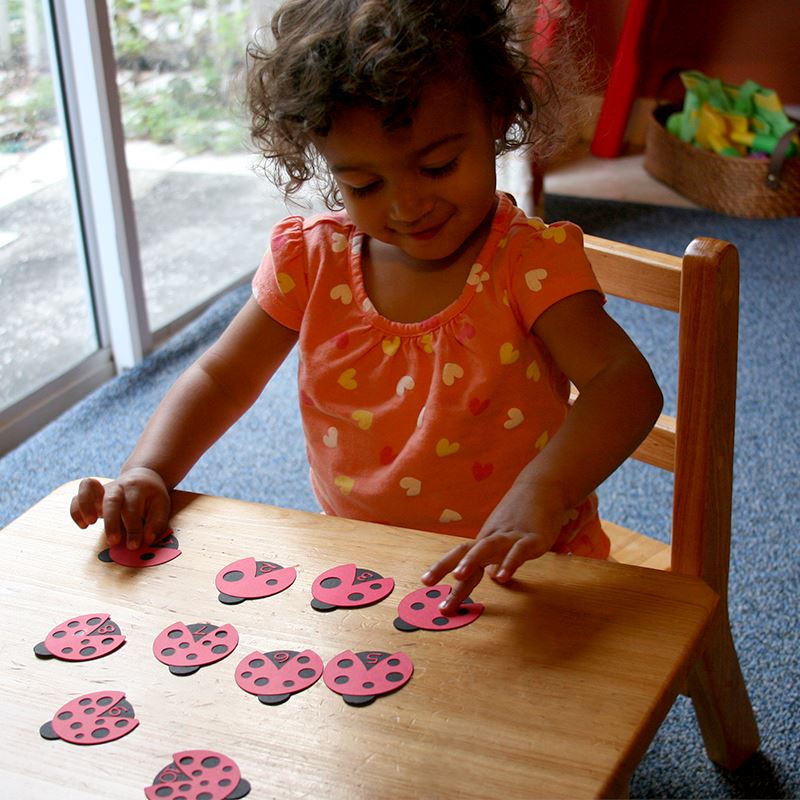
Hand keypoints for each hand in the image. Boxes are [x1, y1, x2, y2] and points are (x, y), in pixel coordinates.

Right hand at [69, 468, 170, 549]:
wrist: (142, 477)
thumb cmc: (152, 496)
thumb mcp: (161, 505)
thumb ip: (157, 523)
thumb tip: (148, 539)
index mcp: (137, 488)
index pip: (133, 509)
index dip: (133, 529)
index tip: (134, 545)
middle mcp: (119, 486)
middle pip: (112, 500)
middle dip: (111, 522)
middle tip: (114, 542)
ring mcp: (103, 488)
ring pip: (88, 487)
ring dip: (86, 505)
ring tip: (89, 524)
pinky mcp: (92, 494)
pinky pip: (77, 497)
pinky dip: (76, 510)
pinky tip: (83, 525)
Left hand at [421, 482, 567, 614]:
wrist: (544, 488)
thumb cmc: (523, 515)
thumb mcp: (506, 539)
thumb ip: (496, 558)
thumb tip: (488, 575)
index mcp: (486, 540)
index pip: (459, 555)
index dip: (442, 568)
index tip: (425, 582)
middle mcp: (494, 538)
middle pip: (465, 552)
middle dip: (445, 567)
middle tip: (428, 583)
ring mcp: (512, 537)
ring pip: (486, 548)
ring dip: (470, 562)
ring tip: (458, 577)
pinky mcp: (533, 539)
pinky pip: (519, 551)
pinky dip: (509, 563)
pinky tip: (501, 577)